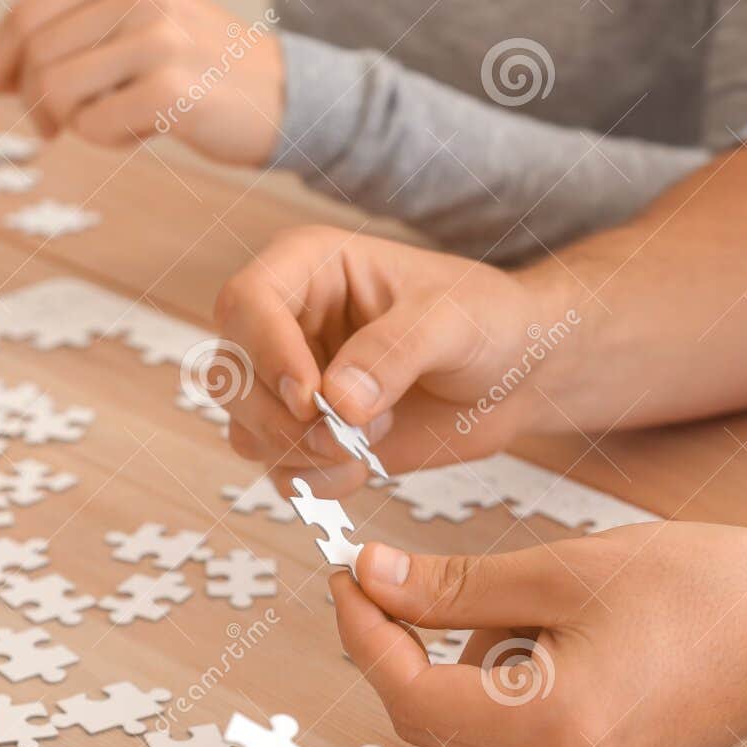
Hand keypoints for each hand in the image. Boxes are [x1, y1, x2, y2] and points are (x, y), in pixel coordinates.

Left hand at [0, 0, 283, 165]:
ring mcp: (157, 38)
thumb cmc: (199, 73)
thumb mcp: (137, 33)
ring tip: (116, 121)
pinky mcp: (171, 87)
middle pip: (35, 57)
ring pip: (56, 92)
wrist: (284, 96)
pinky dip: (108, 141)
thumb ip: (72, 41)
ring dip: (75, 122)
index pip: (29, 15)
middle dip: (32, 102)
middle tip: (54, 128)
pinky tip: (146, 131)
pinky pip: (94, 126)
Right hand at [213, 226, 574, 497]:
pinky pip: (276, 465)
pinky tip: (363, 467)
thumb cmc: (489, 321)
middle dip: (282, 419)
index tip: (311, 399)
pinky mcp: (307, 431)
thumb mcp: (454, 320)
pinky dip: (313, 480)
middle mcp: (288, 321)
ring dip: (297, 452)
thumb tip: (337, 402)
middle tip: (345, 438)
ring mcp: (291, 381)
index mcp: (309, 267)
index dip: (265, 352)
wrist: (517, 375)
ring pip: (244, 424)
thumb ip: (396, 351)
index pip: (246, 301)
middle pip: (230, 372)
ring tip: (367, 446)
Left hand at [331, 523, 746, 746]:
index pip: (408, 692)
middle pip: (424, 718)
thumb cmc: (712, 591)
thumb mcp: (563, 570)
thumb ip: (454, 585)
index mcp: (548, 729)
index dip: (364, 632)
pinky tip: (542, 631)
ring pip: (460, 727)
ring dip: (454, 661)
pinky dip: (492, 681)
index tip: (347, 578)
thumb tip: (374, 578)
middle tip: (394, 578)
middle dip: (398, 647)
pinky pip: (502, 734)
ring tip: (521, 599)